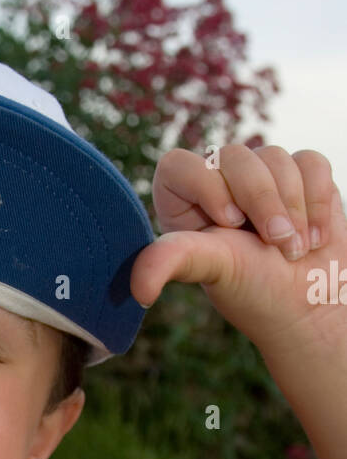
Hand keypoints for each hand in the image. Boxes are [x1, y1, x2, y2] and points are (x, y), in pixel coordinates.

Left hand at [131, 144, 346, 361]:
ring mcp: (260, 174)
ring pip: (276, 157)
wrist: (307, 302)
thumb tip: (140, 290)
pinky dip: (318, 200)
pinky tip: (315, 236)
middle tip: (277, 243)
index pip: (177, 164)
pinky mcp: (300, 174)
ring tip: (294, 248)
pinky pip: (311, 161)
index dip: (208, 186)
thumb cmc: (251, 289)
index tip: (232, 225)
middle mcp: (217, 180)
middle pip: (234, 155)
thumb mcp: (210, 269)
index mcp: (181, 200)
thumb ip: (172, 260)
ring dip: (294, 208)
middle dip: (262, 201)